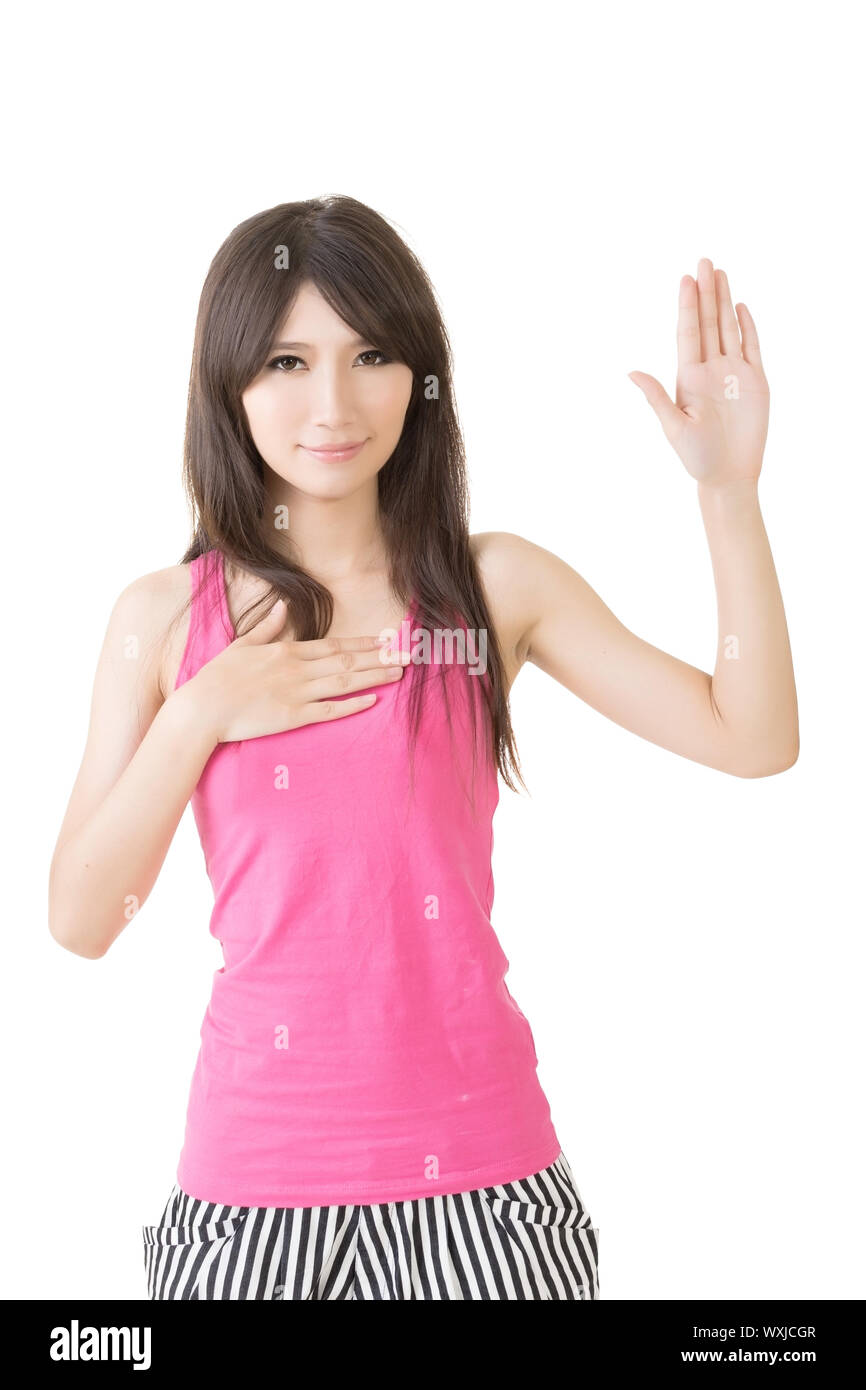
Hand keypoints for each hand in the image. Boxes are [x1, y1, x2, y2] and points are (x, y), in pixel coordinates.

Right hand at [184, 599, 409, 742]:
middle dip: (380, 657)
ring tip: (399, 673)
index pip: (335, 644)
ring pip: (345, 682)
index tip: (386, 640)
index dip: (363, 642)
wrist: (203, 708)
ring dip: (374, 676)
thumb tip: (281, 605)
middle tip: (408, 655)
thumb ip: (267, 626)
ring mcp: (297, 692)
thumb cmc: (218, 677)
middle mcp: (297, 668)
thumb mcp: (242, 644)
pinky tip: (373, 700)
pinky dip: (352, 705)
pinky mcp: (294, 716)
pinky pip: (329, 710)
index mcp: (287, 650)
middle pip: (347, 660)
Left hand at [628, 258, 769, 488]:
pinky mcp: (756, 381)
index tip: (685, 279)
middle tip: (704, 260)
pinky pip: (751, 347)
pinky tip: (739, 306)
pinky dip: (747, 326)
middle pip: (707, 323)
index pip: (687, 333)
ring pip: (728, 328)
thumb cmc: (697, 458)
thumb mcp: (673, 427)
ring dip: (723, 301)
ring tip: (720, 272)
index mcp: (689, 377)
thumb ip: (656, 397)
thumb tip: (631, 372)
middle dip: (706, 292)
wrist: (729, 475)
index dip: (687, 305)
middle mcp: (711, 369)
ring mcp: (734, 373)